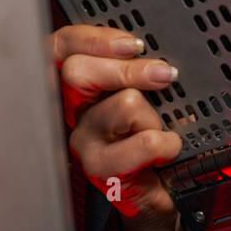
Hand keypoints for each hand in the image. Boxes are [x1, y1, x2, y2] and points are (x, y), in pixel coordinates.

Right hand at [48, 25, 183, 230]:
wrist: (160, 192)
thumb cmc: (153, 141)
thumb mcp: (149, 98)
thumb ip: (143, 73)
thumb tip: (159, 54)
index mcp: (85, 87)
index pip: (64, 48)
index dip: (92, 38)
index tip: (133, 44)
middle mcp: (77, 111)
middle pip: (79, 72)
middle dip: (128, 69)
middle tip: (164, 75)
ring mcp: (85, 140)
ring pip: (122, 103)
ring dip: (154, 116)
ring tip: (160, 131)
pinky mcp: (101, 168)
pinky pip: (143, 141)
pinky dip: (166, 143)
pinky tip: (166, 151)